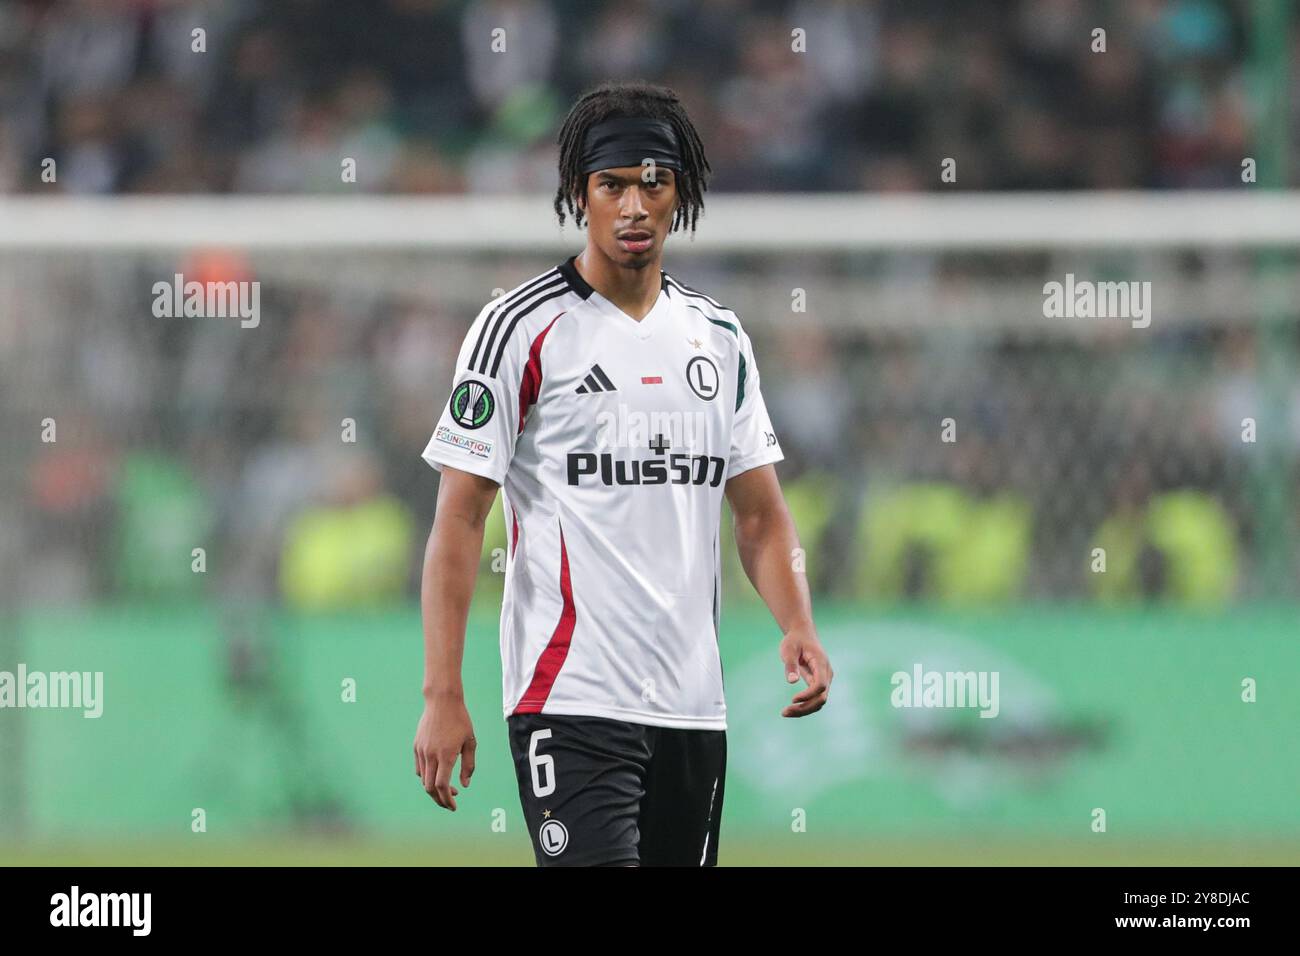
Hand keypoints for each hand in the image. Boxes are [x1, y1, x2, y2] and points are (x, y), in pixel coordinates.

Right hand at [413, 694, 476, 810]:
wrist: (442, 701)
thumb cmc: (460, 720)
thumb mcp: (470, 742)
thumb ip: (468, 765)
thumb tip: (464, 785)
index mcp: (446, 755)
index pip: (442, 786)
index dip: (447, 800)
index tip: (453, 807)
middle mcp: (431, 755)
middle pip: (430, 788)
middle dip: (440, 800)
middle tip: (450, 803)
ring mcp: (421, 751)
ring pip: (423, 780)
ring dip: (433, 789)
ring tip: (447, 789)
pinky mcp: (416, 746)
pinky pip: (420, 768)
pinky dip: (427, 777)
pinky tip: (437, 775)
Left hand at [778, 624, 831, 717]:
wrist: (802, 634)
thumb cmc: (795, 640)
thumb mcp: (788, 649)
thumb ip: (791, 664)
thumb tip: (792, 681)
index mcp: (821, 662)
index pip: (820, 684)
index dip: (808, 694)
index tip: (792, 699)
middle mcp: (826, 673)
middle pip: (821, 697)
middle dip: (805, 707)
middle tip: (784, 712)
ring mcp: (825, 679)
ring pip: (819, 701)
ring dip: (804, 710)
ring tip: (785, 713)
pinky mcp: (820, 683)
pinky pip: (815, 699)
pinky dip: (805, 706)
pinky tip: (791, 709)